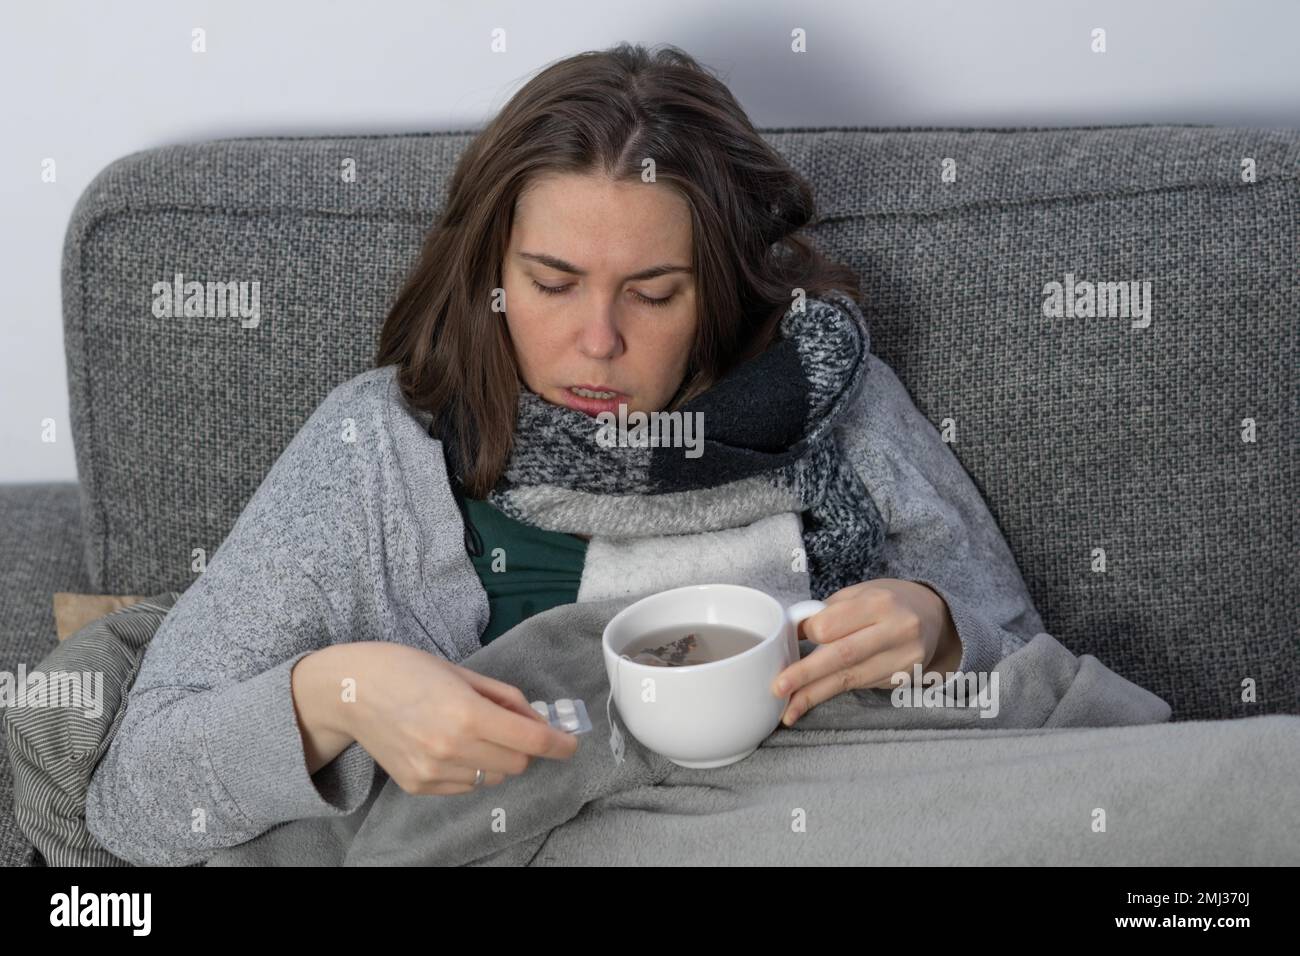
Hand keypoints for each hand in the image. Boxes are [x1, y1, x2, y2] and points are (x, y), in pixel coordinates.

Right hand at [338, 642, 579, 794]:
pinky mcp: (419, 786)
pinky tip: (450, 745)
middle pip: (517, 763)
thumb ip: (506, 700)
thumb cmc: (408, 670)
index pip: (531, 741)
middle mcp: (452, 749)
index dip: (559, 744)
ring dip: (497, 760)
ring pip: (493, 778)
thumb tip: (539, 723)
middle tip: (507, 725)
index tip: (569, 744)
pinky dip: (470, 770)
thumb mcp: (464, 674)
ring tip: (472, 732)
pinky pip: (465, 786)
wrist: (351, 691)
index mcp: (467, 714)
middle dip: (523, 746)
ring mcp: (434, 772)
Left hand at [770, 579, 959, 725]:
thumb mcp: (860, 593)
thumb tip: (790, 633)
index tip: (789, 639)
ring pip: (850, 679)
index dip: (807, 634)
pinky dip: (832, 694)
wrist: (935, 618)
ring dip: (814, 694)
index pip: (833, 624)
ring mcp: (903, 658)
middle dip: (806, 674)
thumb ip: (828, 612)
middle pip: (842, 655)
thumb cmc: (888, 601)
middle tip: (778, 688)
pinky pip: (860, 687)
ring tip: (787, 708)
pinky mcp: (903, 679)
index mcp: (879, 602)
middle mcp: (896, 630)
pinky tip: (810, 702)